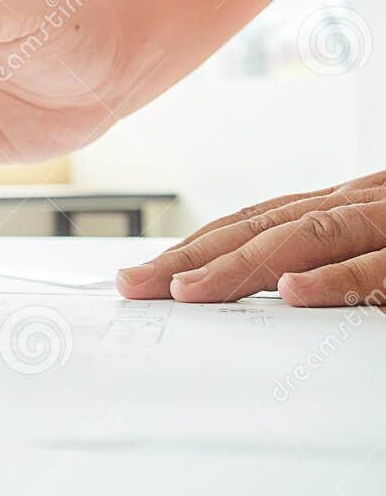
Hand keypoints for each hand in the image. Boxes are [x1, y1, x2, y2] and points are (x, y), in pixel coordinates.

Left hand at [116, 170, 385, 305]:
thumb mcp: (378, 245)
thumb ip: (332, 261)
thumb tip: (273, 292)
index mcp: (344, 205)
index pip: (255, 222)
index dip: (195, 246)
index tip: (144, 275)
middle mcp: (359, 203)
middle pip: (261, 227)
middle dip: (190, 256)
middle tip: (134, 285)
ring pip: (307, 235)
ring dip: (241, 263)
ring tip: (187, 289)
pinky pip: (376, 263)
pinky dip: (333, 278)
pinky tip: (291, 291)